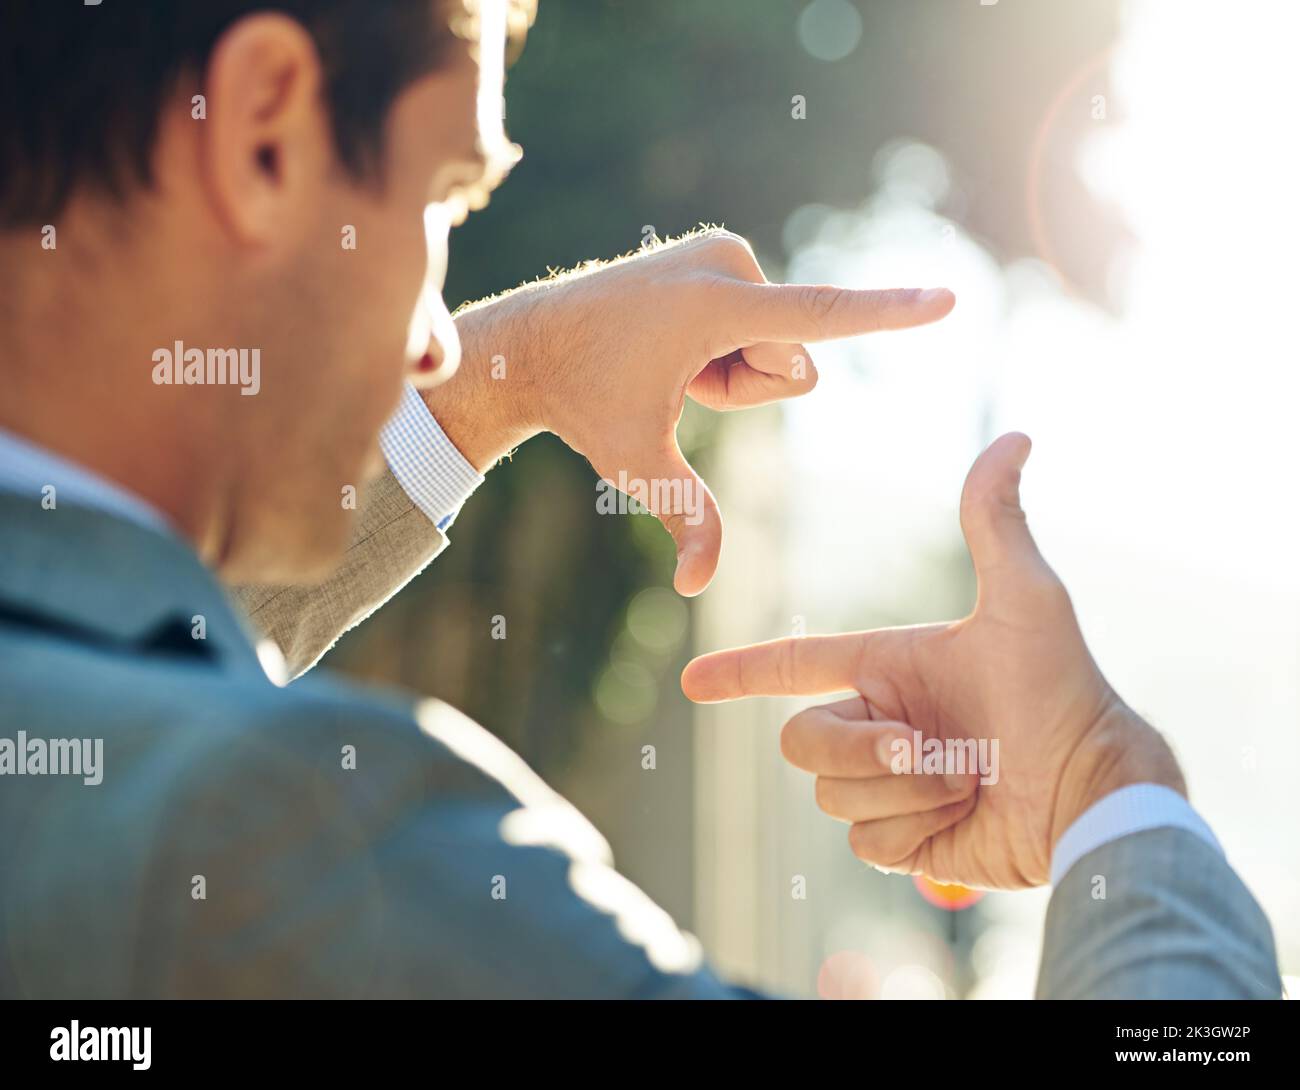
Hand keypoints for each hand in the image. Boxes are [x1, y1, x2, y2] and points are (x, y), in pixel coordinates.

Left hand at [422, 230, 953, 594]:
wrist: (531, 345)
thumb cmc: (582, 403)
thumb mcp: (636, 464)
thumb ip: (685, 518)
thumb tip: (697, 588)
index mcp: (712, 308)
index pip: (821, 318)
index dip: (889, 313)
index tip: (947, 298)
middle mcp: (726, 263)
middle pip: (790, 360)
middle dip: (746, 389)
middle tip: (678, 386)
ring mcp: (722, 251)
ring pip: (776, 341)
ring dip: (733, 369)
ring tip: (671, 365)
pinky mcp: (718, 252)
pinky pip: (758, 317)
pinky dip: (723, 345)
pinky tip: (670, 347)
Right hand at [680, 433, 1184, 887]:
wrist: (1090, 790)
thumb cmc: (1063, 688)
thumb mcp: (1026, 598)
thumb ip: (995, 522)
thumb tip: (1014, 436)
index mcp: (888, 668)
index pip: (794, 667)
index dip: (740, 672)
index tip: (693, 684)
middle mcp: (879, 724)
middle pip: (801, 743)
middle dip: (862, 748)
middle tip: (928, 745)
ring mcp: (888, 785)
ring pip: (831, 796)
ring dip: (903, 789)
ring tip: (967, 776)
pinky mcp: (904, 839)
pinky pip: (863, 841)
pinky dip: (913, 829)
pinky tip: (963, 814)